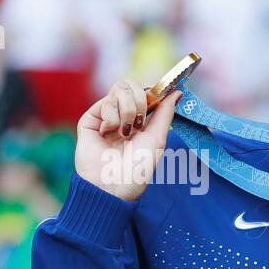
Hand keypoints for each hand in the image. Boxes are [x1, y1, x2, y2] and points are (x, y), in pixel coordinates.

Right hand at [74, 79, 182, 201]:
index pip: (145, 92)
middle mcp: (123, 116)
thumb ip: (165, 113)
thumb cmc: (137, 168)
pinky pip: (105, 102)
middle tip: (139, 122)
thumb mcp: (157, 139)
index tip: (159, 99)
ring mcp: (106, 116)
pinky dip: (112, 118)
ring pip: (119, 90)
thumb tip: (178, 92)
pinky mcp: (90, 119)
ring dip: (127, 112)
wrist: (112, 184)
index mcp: (141, 121)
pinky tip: (107, 134)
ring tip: (124, 133)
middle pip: (130, 84)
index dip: (153, 93)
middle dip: (140, 101)